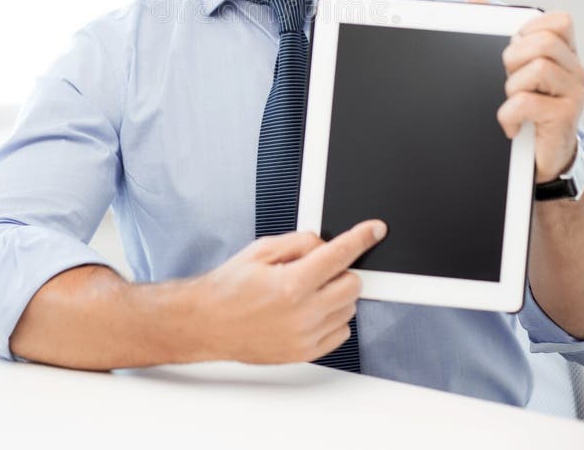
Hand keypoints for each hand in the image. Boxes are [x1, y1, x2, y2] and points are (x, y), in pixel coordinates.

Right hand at [195, 220, 386, 363]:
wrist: (208, 322)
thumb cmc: (230, 286)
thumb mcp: (262, 248)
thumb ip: (300, 242)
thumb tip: (326, 244)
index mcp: (292, 283)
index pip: (340, 254)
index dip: (362, 237)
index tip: (375, 230)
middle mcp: (303, 313)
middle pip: (353, 284)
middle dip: (341, 270)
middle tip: (318, 268)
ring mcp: (305, 336)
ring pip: (349, 308)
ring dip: (337, 294)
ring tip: (308, 291)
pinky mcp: (305, 353)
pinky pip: (341, 333)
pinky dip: (333, 317)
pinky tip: (310, 309)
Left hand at [467, 0, 583, 181]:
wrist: (537, 158)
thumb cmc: (523, 108)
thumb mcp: (510, 68)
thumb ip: (494, 31)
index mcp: (563, 53)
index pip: (558, 21)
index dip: (530, 29)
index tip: (514, 49)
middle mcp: (574, 70)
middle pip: (544, 42)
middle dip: (513, 58)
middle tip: (508, 78)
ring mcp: (574, 94)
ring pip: (539, 68)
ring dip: (512, 86)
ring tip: (511, 102)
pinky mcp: (566, 117)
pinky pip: (529, 102)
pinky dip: (509, 113)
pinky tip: (511, 124)